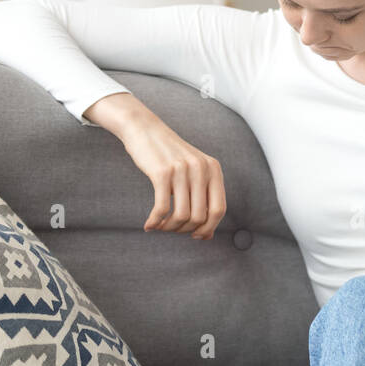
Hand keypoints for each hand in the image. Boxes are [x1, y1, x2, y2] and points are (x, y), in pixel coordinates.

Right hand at [118, 119, 226, 238]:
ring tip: (161, 227)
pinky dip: (155, 222)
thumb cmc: (169, 156)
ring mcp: (182, 170)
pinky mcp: (162, 173)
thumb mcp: (193, 172)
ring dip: (169, 228)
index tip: (196, 235)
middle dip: (185, 230)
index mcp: (214, 169)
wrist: (145, 129)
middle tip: (172, 229)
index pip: (219, 210)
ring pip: (181, 215)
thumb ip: (203, 199)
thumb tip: (207, 236)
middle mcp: (201, 169)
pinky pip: (162, 209)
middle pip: (200, 216)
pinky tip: (150, 225)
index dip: (209, 228)